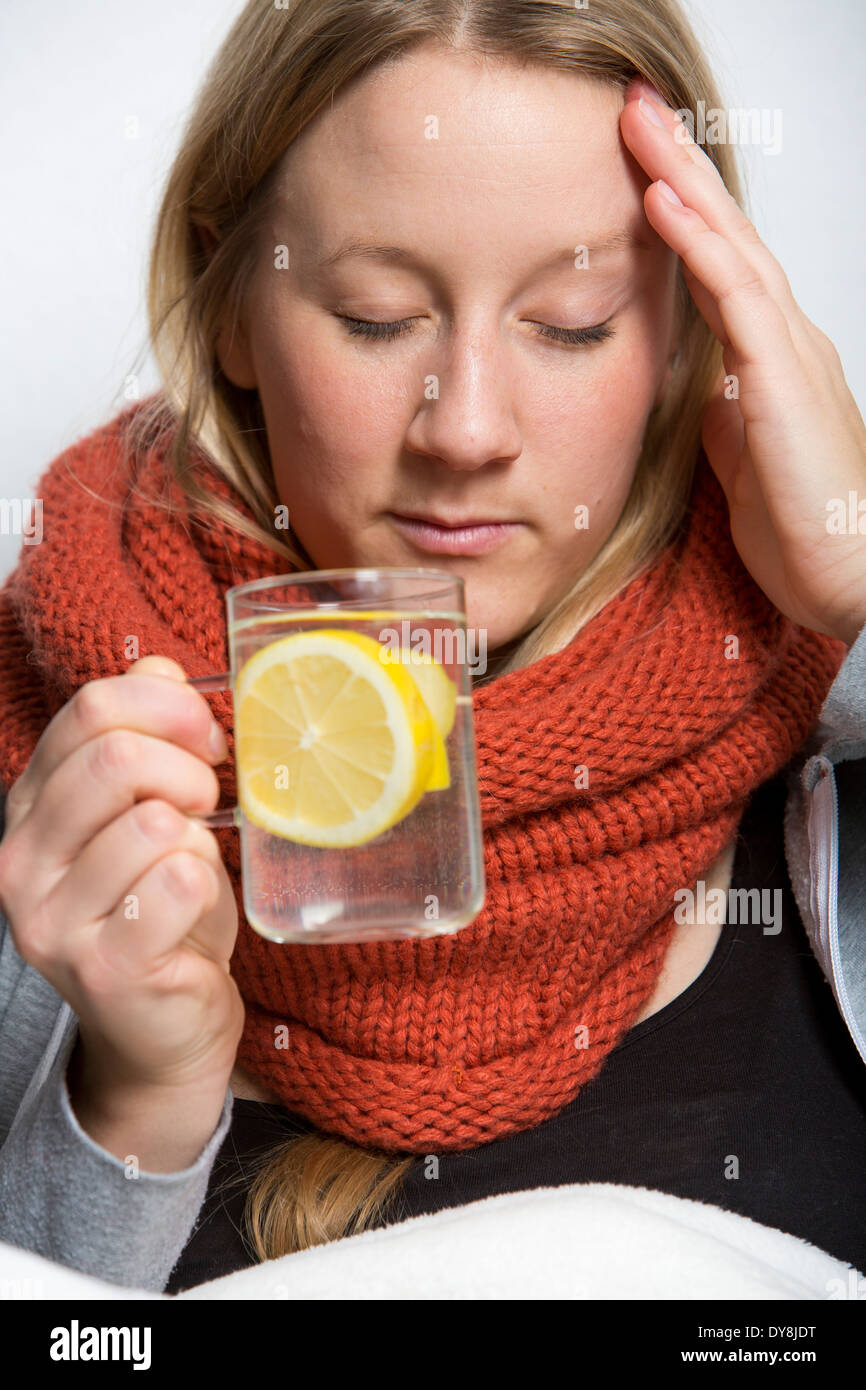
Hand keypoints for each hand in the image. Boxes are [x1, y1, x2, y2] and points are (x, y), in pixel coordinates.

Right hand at [0, 655, 243, 1107]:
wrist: (163, 1028)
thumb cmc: (162, 912)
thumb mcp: (150, 812)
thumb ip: (148, 738)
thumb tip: (164, 667)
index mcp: (29, 809)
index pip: (89, 710)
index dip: (166, 707)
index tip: (204, 737)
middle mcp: (20, 861)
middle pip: (116, 758)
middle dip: (188, 772)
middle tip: (209, 806)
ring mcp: (52, 920)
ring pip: (154, 823)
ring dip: (198, 843)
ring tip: (191, 872)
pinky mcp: (103, 966)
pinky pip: (180, 883)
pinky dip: (206, 888)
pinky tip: (191, 913)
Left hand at [620, 79, 865, 648]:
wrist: (846, 576)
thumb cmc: (799, 525)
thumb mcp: (739, 456)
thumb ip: (720, 411)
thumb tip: (692, 389)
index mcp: (765, 356)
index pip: (716, 264)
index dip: (675, 209)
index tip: (631, 162)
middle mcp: (782, 339)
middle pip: (724, 234)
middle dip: (676, 167)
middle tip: (631, 107)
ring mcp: (788, 352)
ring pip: (731, 245)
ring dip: (681, 180)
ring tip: (638, 125)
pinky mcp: (783, 380)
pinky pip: (736, 297)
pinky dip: (697, 245)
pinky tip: (662, 204)